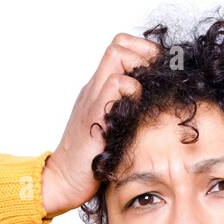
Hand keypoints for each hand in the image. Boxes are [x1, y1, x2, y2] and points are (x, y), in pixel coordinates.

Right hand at [41, 32, 161, 216]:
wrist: (63, 179)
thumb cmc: (90, 161)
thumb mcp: (113, 130)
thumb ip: (127, 115)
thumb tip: (157, 110)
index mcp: (98, 90)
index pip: (119, 48)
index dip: (143, 51)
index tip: (160, 70)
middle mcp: (94, 89)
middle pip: (118, 44)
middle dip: (145, 53)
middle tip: (159, 77)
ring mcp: (92, 99)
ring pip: (116, 55)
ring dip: (140, 67)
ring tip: (149, 91)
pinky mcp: (94, 115)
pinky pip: (115, 85)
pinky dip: (133, 90)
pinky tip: (137, 109)